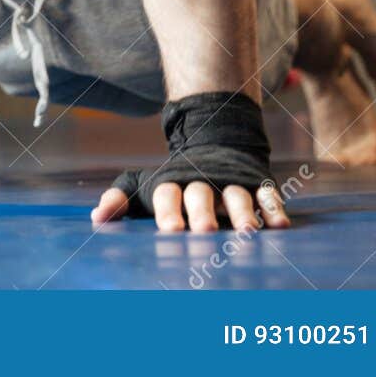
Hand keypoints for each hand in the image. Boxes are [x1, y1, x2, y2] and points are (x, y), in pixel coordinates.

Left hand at [91, 178, 289, 231]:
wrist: (214, 144)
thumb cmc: (173, 180)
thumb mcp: (143, 183)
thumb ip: (120, 199)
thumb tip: (96, 218)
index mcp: (172, 183)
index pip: (167, 194)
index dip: (168, 211)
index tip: (169, 230)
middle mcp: (202, 182)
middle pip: (201, 194)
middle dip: (202, 212)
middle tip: (204, 230)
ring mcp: (231, 182)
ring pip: (236, 195)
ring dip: (242, 213)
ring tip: (246, 232)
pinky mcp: (256, 183)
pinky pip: (267, 195)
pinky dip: (273, 208)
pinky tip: (279, 225)